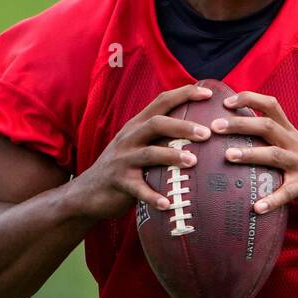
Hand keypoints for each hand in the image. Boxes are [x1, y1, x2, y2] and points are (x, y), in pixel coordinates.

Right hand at [68, 83, 212, 220]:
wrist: (88, 191)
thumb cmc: (125, 165)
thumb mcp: (139, 143)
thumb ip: (161, 135)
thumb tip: (201, 128)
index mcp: (137, 125)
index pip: (161, 101)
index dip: (184, 94)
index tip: (209, 93)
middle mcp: (129, 138)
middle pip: (156, 124)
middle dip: (183, 126)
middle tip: (207, 133)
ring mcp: (122, 160)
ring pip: (149, 153)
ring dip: (172, 156)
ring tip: (194, 162)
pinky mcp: (119, 182)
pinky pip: (138, 189)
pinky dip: (153, 196)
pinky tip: (169, 204)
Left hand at [213, 91, 297, 223]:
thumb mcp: (294, 152)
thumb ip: (272, 144)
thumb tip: (236, 141)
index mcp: (291, 134)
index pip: (271, 106)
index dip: (250, 98)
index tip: (226, 101)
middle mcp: (296, 144)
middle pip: (268, 125)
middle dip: (240, 123)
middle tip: (214, 127)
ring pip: (275, 154)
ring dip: (250, 154)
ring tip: (228, 156)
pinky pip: (288, 193)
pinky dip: (271, 199)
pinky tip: (256, 207)